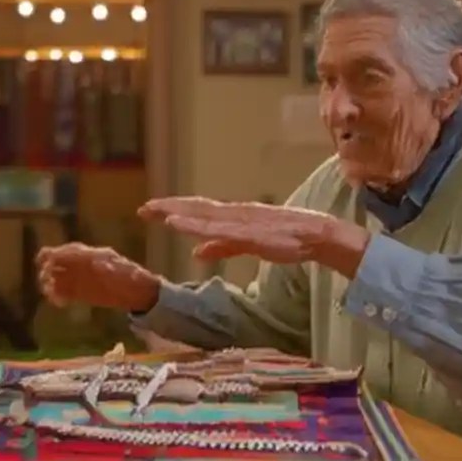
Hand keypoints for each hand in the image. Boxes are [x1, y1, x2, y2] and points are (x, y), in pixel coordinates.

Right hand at [36, 242, 160, 312]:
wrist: (138, 291)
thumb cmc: (128, 275)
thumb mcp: (118, 268)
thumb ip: (104, 266)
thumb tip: (96, 264)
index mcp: (88, 254)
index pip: (65, 251)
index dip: (52, 255)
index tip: (42, 262)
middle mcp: (80, 265)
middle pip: (56, 264)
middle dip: (48, 271)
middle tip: (46, 281)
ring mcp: (80, 279)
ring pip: (57, 279)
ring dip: (51, 285)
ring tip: (50, 292)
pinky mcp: (81, 293)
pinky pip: (64, 293)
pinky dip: (59, 296)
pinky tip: (60, 302)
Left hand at [139, 197, 369, 276]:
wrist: (318, 235)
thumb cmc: (287, 238)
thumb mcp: (247, 244)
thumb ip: (222, 246)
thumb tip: (195, 252)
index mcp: (234, 216)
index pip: (198, 211)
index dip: (175, 209)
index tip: (151, 210)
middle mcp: (235, 214)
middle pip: (196, 209)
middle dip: (169, 208)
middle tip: (143, 209)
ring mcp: (243, 222)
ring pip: (205, 217)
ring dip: (180, 214)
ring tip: (156, 213)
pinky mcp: (252, 233)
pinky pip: (221, 230)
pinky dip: (199, 226)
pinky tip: (182, 225)